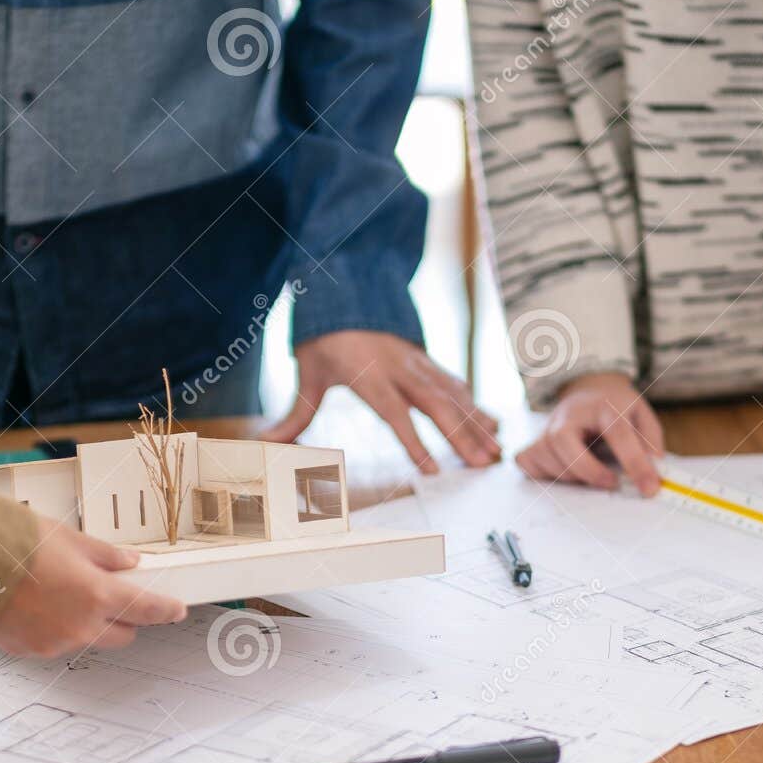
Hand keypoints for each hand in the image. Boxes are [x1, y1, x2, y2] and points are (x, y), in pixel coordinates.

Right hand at [0, 518, 187, 657]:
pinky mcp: (30, 650)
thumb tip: (128, 562)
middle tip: (111, 597)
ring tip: (60, 594)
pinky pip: (54, 644)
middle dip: (124, 619)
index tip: (175, 609)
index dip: (166, 610)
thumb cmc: (14, 545)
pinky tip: (38, 606)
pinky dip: (54, 629)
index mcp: (98, 596)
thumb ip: (105, 556)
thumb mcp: (71, 539)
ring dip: (86, 624)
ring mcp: (55, 642)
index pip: (148, 610)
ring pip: (87, 640)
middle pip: (123, 635)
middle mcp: (81, 626)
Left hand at [260, 330, 499, 472]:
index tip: (434, 471)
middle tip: (482, 465)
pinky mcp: (427, 360)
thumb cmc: (324, 338)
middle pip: (436, 405)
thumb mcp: (307, 373)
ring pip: (454, 395)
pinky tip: (493, 424)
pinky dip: (476, 405)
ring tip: (496, 452)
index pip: (396, 414)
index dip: (415, 443)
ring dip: (477, 424)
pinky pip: (456, 384)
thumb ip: (295, 414)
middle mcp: (401, 368)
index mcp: (370, 374)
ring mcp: (418, 362)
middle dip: (462, 436)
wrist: (345, 290)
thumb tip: (266, 444)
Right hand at [515, 372, 663, 495]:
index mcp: (602, 405)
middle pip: (564, 442)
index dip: (636, 464)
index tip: (650, 489)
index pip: (618, 434)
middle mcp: (568, 414)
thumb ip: (651, 438)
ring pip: (549, 459)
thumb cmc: (614, 407)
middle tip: (611, 483)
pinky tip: (565, 470)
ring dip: (574, 476)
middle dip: (589, 470)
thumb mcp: (640, 412)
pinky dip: (547, 476)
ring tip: (592, 472)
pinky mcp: (533, 444)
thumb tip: (655, 468)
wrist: (587, 391)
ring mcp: (546, 429)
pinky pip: (531, 467)